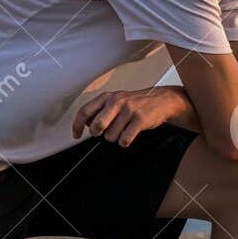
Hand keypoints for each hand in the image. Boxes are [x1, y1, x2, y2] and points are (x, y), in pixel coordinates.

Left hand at [71, 87, 186, 145]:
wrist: (161, 100)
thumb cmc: (136, 103)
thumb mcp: (116, 101)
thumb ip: (100, 110)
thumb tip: (85, 124)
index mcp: (107, 97)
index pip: (85, 111)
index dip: (77, 126)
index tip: (76, 135)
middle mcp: (116, 101)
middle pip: (97, 126)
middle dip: (98, 133)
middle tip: (104, 132)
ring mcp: (129, 110)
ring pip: (111, 136)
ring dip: (116, 138)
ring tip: (124, 130)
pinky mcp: (140, 119)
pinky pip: (125, 139)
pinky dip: (125, 142)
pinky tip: (130, 135)